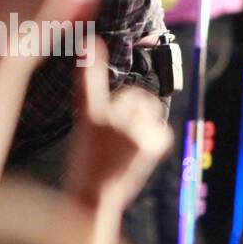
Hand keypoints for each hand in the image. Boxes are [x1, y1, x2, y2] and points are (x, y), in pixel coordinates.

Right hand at [64, 39, 172, 213]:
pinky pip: (160, 129)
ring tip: (126, 145)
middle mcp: (112, 122)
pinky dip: (154, 137)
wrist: (94, 199)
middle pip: (134, 97)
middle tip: (116, 134)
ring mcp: (134, 133)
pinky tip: (139, 152)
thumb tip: (92, 51)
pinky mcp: (151, 145)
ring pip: (148, 111)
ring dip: (142, 122)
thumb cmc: (85, 163)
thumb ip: (91, 94)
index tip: (90, 43)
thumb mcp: (82, 127)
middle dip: (130, 108)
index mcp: (89, 117)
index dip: (90, 62)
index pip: (90, 83)